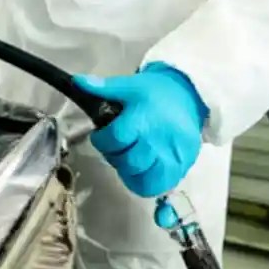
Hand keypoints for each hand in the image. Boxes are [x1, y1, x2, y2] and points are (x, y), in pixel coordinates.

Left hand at [73, 63, 208, 197]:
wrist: (191, 96)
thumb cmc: (155, 92)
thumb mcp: (128, 85)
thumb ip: (103, 88)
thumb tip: (77, 81)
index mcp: (143, 120)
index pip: (115, 140)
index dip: (102, 141)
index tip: (102, 136)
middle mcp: (159, 142)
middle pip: (129, 163)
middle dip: (116, 157)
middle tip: (118, 147)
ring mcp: (173, 157)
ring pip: (144, 180)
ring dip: (131, 173)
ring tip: (130, 159)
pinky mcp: (183, 167)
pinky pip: (160, 187)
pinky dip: (147, 183)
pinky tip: (143, 170)